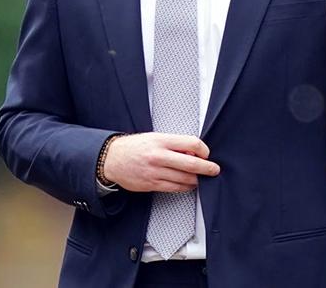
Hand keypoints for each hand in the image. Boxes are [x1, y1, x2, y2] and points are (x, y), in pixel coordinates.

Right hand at [102, 133, 219, 192]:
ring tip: (199, 177)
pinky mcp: (152, 184)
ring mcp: (155, 171)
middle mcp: (158, 156)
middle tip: (214, 169)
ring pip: (186, 179)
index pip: (191, 143)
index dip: (203, 150)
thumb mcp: (153, 137)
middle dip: (207, 168)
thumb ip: (173, 144)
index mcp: (160, 140)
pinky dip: (185, 187)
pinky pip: (176, 188)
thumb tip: (193, 152)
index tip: (206, 154)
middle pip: (192, 163)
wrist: (111, 159)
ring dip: (197, 179)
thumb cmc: (133, 147)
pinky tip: (187, 184)